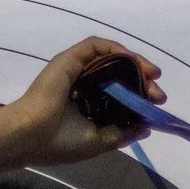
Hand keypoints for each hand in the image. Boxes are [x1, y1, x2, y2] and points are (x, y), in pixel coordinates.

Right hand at [0, 38, 162, 179]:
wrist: (32, 136)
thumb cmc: (61, 142)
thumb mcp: (99, 142)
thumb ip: (121, 133)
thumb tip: (145, 127)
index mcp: (88, 104)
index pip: (120, 93)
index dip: (140, 95)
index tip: (156, 102)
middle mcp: (83, 84)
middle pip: (119, 74)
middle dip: (142, 80)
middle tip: (157, 92)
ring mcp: (76, 70)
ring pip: (110, 58)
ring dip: (134, 63)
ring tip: (151, 74)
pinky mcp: (70, 60)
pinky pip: (96, 46)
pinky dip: (115, 49)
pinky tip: (129, 60)